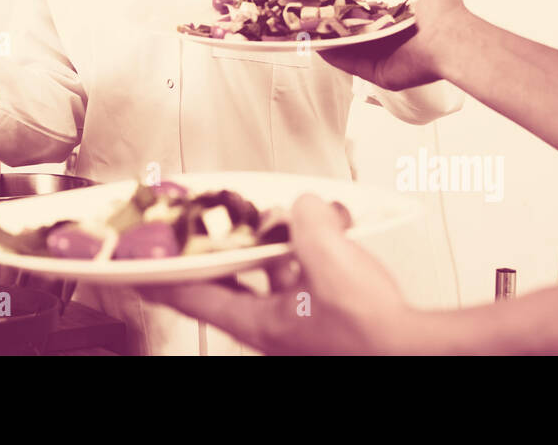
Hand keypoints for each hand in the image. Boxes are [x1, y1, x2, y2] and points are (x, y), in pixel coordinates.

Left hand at [139, 195, 417, 353]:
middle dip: (225, 249)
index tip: (137, 264)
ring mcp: (302, 324)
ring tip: (287, 216)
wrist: (419, 350)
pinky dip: (311, 253)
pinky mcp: (329, 318)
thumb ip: (308, 221)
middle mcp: (276, 327)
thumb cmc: (374, 333)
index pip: (192, 295)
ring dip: (275, 246)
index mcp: (260, 323)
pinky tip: (331, 231)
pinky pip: (306, 277)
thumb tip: (306, 207)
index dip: (162, 276)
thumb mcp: (328, 259)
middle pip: (232, 282)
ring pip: (272, 276)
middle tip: (210, 225)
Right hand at [320, 0, 467, 90]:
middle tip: (321, 7)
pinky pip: (350, 64)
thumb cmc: (444, 14)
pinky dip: (333, 55)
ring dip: (331, 36)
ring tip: (311, 23)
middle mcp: (394, 39)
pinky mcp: (378, 72)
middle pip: (361, 27)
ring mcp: (385, 57)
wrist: (448, 40)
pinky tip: (316, 43)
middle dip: (341, 18)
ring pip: (351, 46)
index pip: (381, 5)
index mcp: (406, 20)